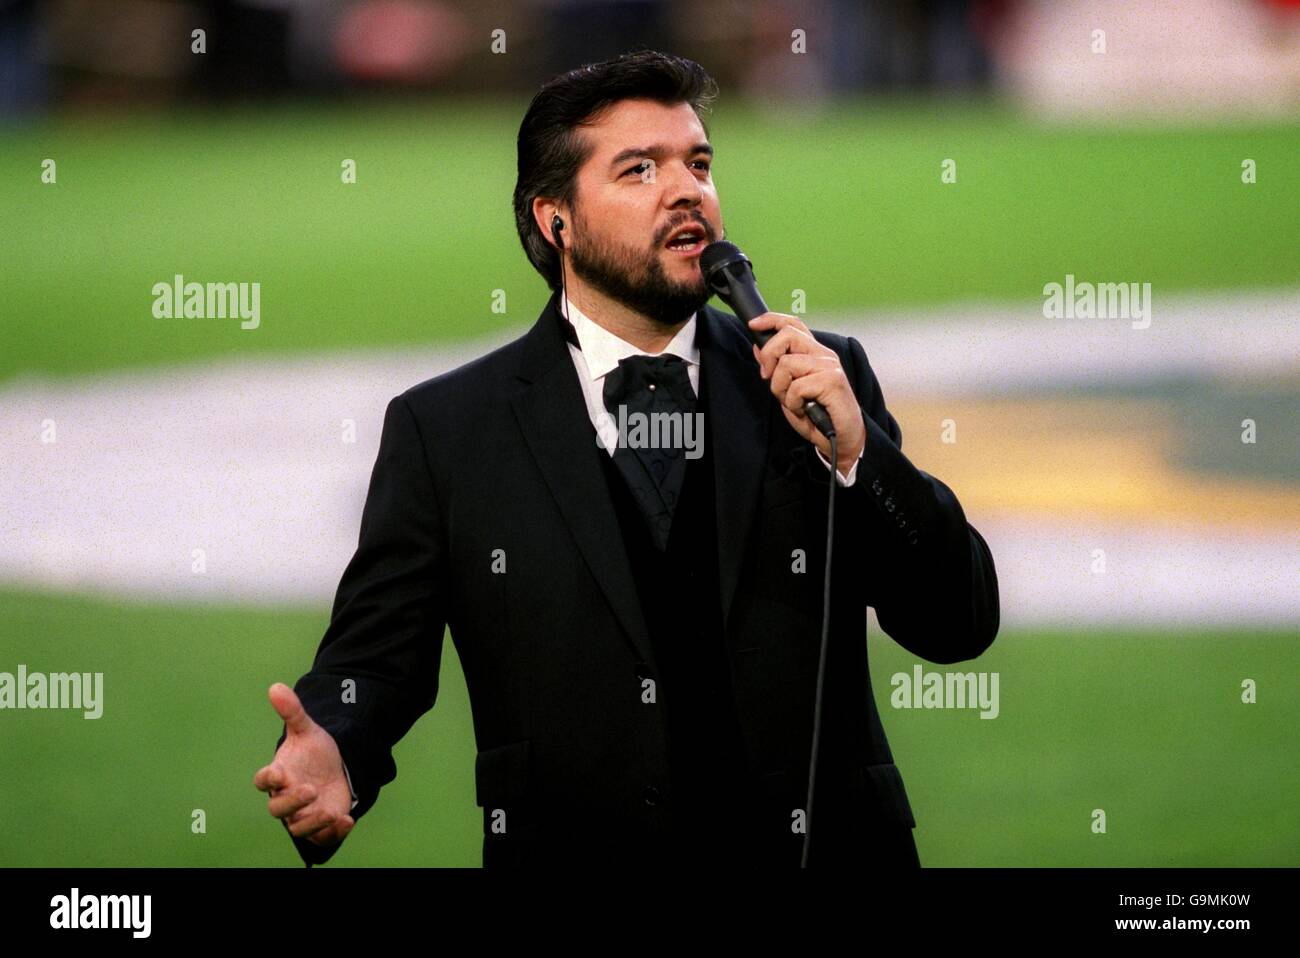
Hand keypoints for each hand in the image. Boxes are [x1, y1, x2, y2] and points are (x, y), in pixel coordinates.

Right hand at [253, 682, 354, 846]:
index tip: (277, 772)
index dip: (267, 778)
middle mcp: (285, 798)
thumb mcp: (307, 730)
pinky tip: (347, 820)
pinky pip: (321, 837)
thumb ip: (292, 711)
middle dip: (292, 802)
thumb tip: (276, 686)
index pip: (263, 780)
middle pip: (277, 809)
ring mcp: (302, 814)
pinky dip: (332, 833)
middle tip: (311, 790)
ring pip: (298, 828)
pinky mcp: (320, 826)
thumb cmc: (314, 752)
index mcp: (278, 775)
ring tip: (331, 810)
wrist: (335, 769)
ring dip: (313, 822)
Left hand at [749, 313, 864, 475]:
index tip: (753, 325)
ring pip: (787, 364)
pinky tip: (804, 411)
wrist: (840, 440)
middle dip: (769, 356)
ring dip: (782, 389)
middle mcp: (823, 355)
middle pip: (787, 335)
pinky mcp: (833, 381)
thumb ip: (776, 370)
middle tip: (768, 377)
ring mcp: (829, 366)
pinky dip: (794, 403)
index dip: (771, 320)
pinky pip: (797, 387)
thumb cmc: (816, 417)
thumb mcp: (788, 392)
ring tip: (795, 403)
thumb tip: (757, 348)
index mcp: (814, 354)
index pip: (793, 324)